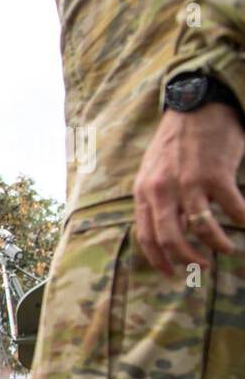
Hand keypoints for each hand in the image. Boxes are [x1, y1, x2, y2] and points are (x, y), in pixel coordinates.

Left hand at [134, 104, 244, 274]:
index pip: (146, 235)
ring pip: (201, 227)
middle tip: (200, 267)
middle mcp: (162, 190)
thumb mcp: (154, 171)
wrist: (197, 107)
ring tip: (226, 250)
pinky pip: (231, 208)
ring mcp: (188, 183)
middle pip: (170, 238)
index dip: (159, 259)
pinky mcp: (215, 175)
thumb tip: (169, 228)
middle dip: (186, 258)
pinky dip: (242, 220)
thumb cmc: (177, 141)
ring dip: (216, 244)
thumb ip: (156, 199)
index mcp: (144, 191)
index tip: (172, 272)